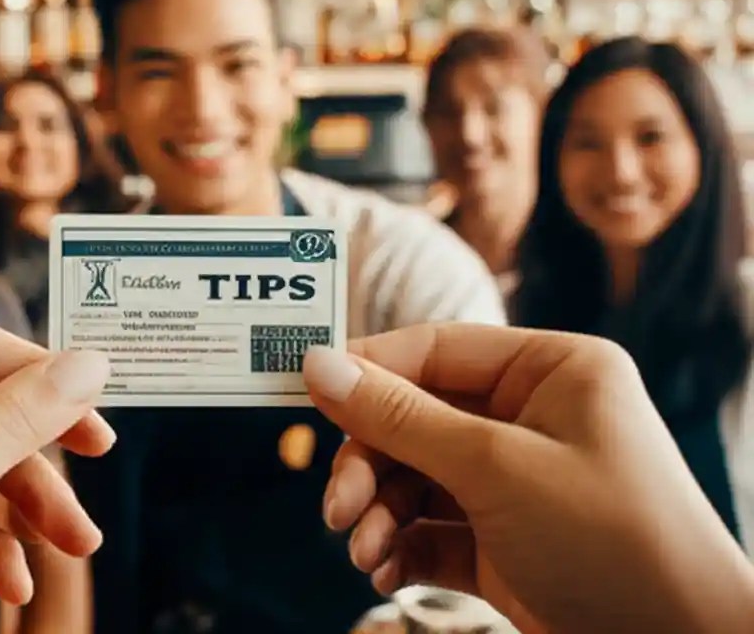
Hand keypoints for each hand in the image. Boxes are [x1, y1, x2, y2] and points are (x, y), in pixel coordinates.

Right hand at [304, 324, 753, 633]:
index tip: (305, 391)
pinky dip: (399, 546)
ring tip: (363, 551)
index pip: (437, 349)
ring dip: (378, 512)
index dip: (368, 370)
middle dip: (370, 464)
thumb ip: (400, 417)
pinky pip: (428, 527)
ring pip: (414, 476)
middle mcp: (534, 417)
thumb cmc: (614, 543)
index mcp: (553, 371)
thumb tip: (318, 365)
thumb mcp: (496, 469)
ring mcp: (517, 481)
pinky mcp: (503, 540)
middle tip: (337, 507)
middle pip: (414, 418)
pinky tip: (385, 570)